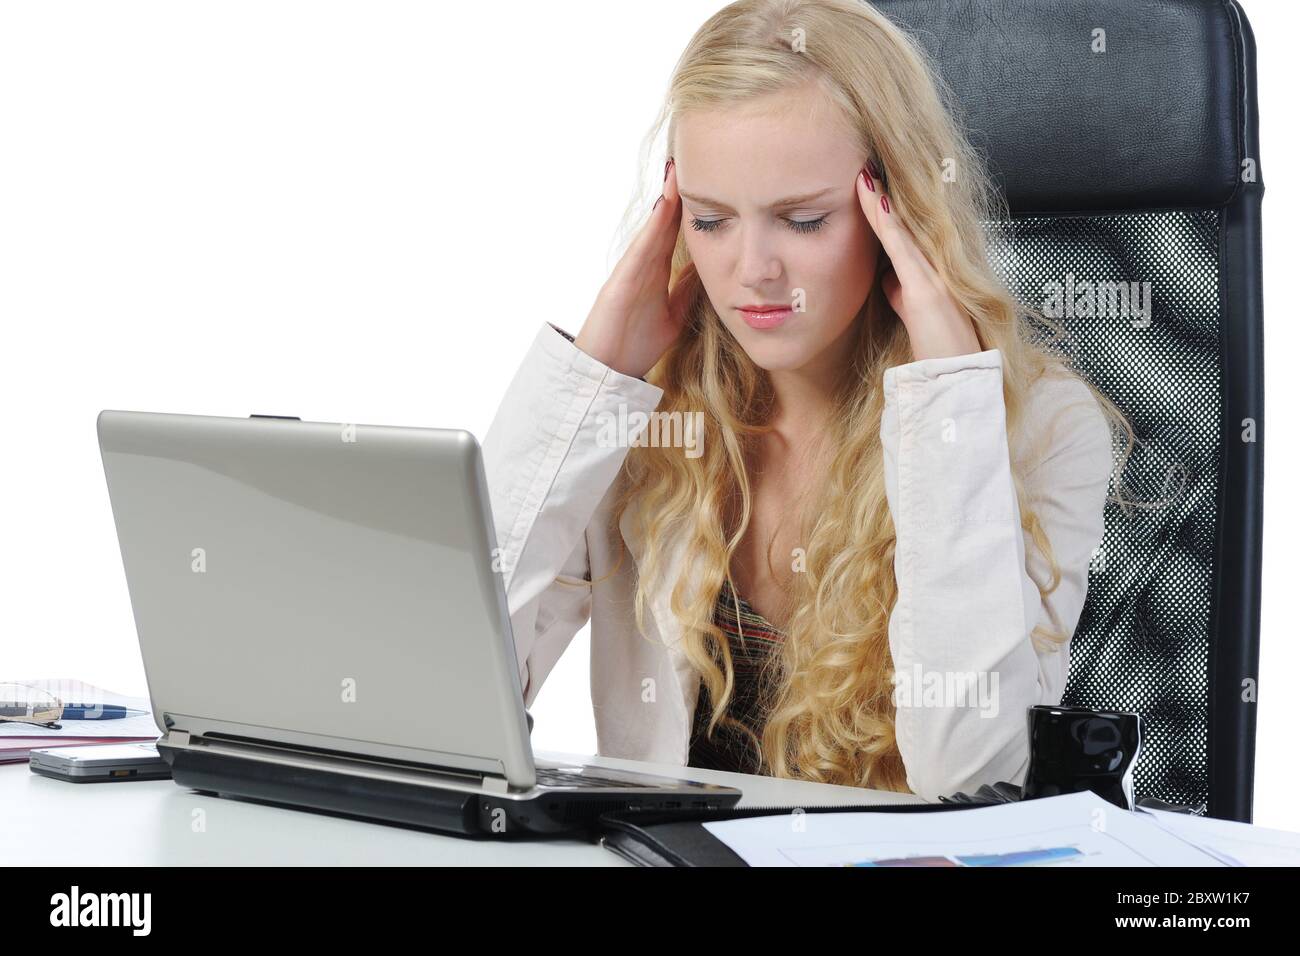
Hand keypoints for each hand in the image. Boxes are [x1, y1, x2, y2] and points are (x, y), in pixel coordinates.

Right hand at [575, 159, 699, 378]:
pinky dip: (652, 225)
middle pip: (664, 223)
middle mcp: (644, 266)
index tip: (709, 184)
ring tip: (678, 170)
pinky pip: (640, 248)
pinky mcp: (620, 281)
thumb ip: (686, 293)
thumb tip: (709, 272)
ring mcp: (630, 271)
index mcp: (656, 274)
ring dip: (666, 199)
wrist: (607, 371)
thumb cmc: (633, 345)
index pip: (676, 235)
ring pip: (652, 228)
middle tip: (692, 162)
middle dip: (678, 194)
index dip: (691, 210)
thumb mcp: (673, 316)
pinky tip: (665, 204)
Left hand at [856, 162, 981, 361]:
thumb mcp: (914, 313)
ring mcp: (933, 274)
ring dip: (882, 199)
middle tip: (866, 163)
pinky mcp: (928, 288)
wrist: (957, 373)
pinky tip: (874, 200)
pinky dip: (887, 223)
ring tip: (864, 173)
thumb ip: (901, 293)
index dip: (887, 207)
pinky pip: (902, 248)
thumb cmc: (939, 347)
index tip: (868, 183)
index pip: (905, 232)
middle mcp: (935, 265)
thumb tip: (886, 278)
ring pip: (903, 228)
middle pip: (906, 222)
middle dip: (886, 193)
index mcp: (931, 270)